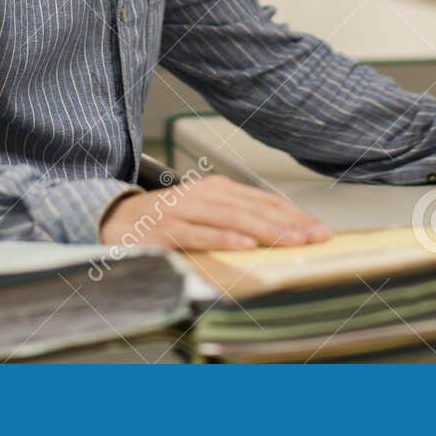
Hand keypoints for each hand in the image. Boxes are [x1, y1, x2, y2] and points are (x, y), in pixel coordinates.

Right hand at [99, 173, 331, 251]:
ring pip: (231, 218)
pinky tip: (244, 246)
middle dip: (288, 224)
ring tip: (291, 241)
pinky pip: (199, 234)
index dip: (295, 216)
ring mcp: (184, 209)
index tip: (320, 231)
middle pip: (254, 208)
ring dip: (264, 230)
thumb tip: (284, 237)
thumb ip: (239, 222)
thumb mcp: (207, 215)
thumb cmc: (169, 221)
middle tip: (315, 238)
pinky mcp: (165, 228)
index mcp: (219, 190)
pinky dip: (223, 238)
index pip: (265, 202)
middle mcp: (205, 194)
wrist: (115, 218)